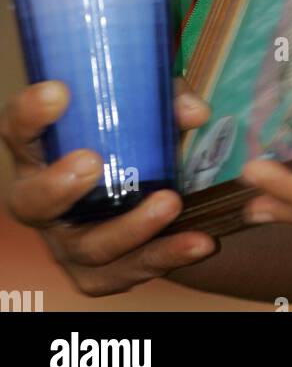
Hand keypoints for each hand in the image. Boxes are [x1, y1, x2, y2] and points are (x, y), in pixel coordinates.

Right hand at [0, 77, 218, 295]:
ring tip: (170, 201)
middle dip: (57, 186)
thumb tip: (194, 110)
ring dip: (130, 227)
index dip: (30, 114)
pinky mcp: (96, 274)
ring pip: (86, 247)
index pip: (18, 130)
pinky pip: (126, 272)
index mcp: (40, 152)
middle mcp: (41, 202)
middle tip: (91, 162)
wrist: (140, 198)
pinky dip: (166, 255)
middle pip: (31, 203)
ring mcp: (66, 243)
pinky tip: (198, 241)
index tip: (58, 92)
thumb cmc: (127, 140)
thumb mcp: (143, 111)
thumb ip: (166, 102)